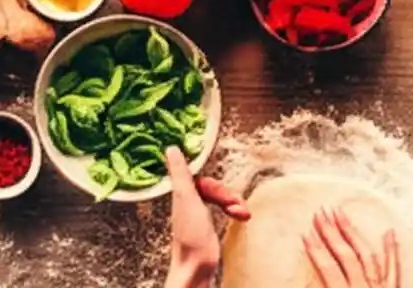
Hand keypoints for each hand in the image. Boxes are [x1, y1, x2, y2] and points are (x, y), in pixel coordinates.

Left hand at [165, 146, 249, 287]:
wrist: (197, 265)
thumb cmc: (190, 236)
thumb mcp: (186, 198)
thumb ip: (180, 173)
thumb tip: (171, 148)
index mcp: (183, 193)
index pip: (203, 177)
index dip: (216, 186)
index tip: (224, 197)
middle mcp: (190, 200)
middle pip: (215, 187)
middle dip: (229, 196)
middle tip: (234, 208)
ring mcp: (200, 212)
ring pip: (223, 197)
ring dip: (236, 203)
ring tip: (242, 214)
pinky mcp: (209, 223)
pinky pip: (226, 208)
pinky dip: (236, 211)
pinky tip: (242, 217)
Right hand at [304, 208, 399, 287]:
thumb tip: (305, 279)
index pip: (329, 268)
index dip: (316, 250)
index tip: (305, 232)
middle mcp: (364, 287)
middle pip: (347, 255)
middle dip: (332, 232)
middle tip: (320, 212)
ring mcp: (381, 287)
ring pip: (367, 255)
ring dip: (353, 232)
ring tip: (341, 213)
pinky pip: (394, 268)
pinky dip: (392, 249)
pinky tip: (389, 232)